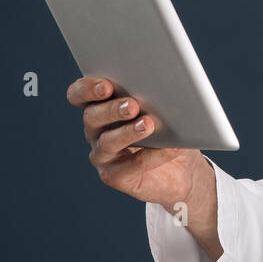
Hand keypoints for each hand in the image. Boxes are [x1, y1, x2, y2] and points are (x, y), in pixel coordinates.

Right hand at [66, 76, 211, 212]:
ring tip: (148, 125)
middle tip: (132, 106)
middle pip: (91, 116)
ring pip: (107, 142)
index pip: (80, 94)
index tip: (106, 86)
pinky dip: (153, 155)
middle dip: (112, 109)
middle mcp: (96, 130)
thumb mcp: (166, 108)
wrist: (183, 169)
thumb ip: (159, 95)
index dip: (87, 89)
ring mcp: (103, 155)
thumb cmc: (171, 130)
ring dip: (128, 132)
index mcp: (101, 105)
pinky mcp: (115, 176)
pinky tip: (171, 148)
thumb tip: (168, 86)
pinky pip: (131, 165)